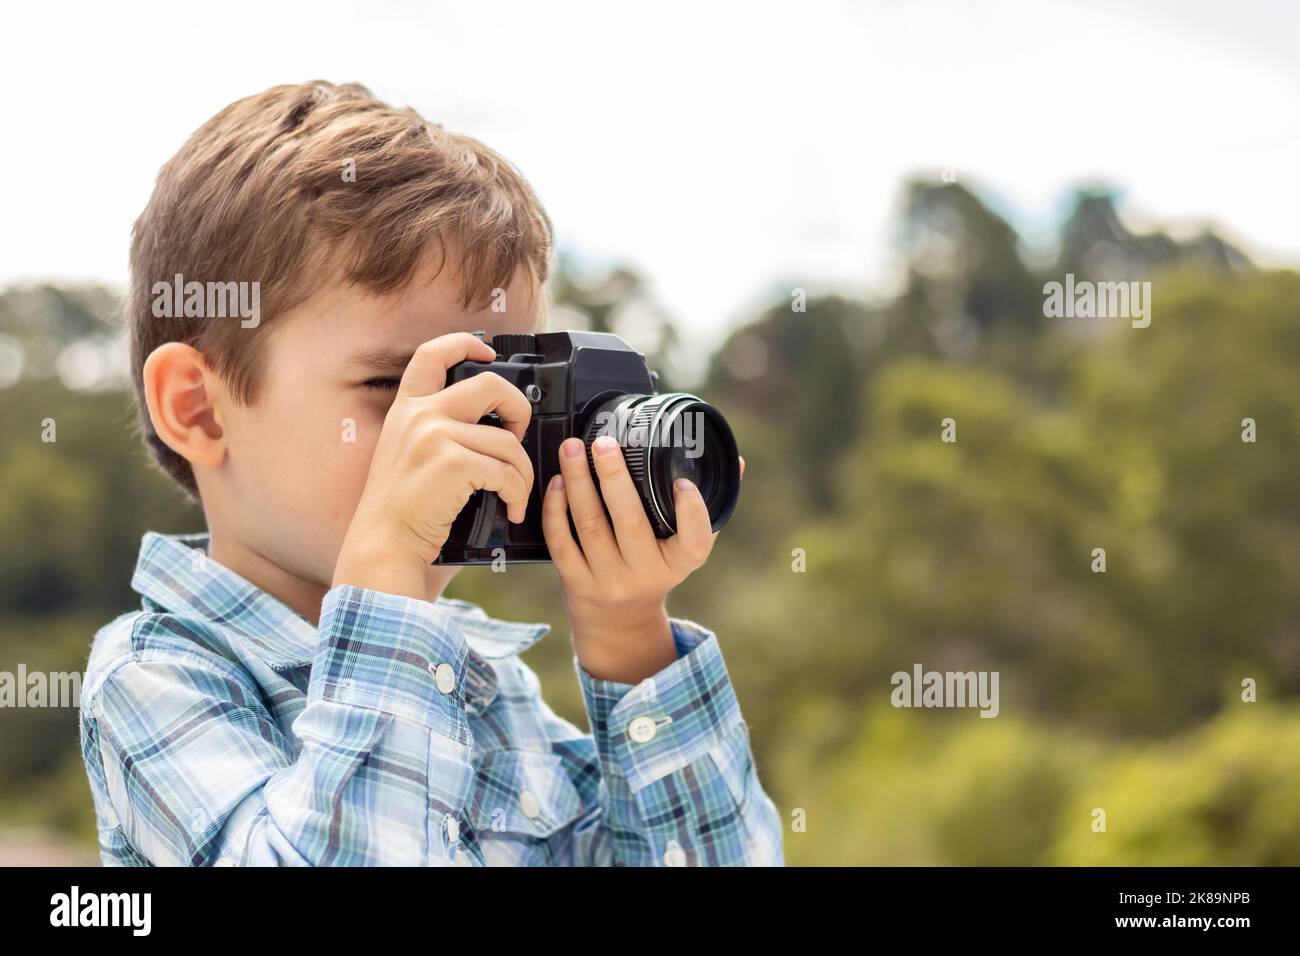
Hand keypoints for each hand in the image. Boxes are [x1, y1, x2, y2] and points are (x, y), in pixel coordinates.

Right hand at [333, 332, 534, 598]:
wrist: (383, 548)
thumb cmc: (403, 516)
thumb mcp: (411, 458)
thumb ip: (442, 433)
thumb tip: (495, 428)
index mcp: (406, 411)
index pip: (432, 355)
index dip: (465, 344)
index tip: (488, 352)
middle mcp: (419, 415)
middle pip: (490, 385)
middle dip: (519, 409)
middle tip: (520, 437)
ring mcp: (434, 435)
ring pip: (507, 440)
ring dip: (522, 472)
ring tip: (515, 495)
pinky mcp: (452, 462)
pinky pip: (507, 471)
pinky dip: (518, 494)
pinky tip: (511, 510)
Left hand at [541, 433, 743, 682]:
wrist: (620, 620)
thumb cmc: (657, 567)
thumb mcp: (688, 546)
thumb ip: (705, 506)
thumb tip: (735, 461)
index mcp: (681, 561)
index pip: (695, 538)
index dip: (692, 510)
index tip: (683, 482)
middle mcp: (646, 573)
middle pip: (629, 521)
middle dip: (613, 476)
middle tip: (603, 442)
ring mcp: (609, 580)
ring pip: (589, 525)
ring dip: (577, 482)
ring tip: (571, 448)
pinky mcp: (576, 582)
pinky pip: (561, 542)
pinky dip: (556, 510)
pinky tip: (557, 483)